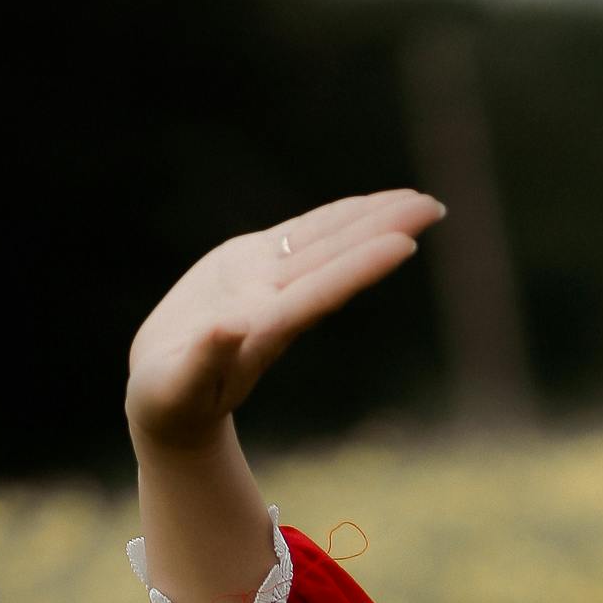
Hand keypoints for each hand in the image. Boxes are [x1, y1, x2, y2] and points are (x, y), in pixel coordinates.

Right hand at [125, 190, 444, 452]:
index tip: (404, 245)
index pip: (320, 292)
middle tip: (434, 206)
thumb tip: (228, 330)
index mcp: (263, 330)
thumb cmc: (171, 401)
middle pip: (337, 259)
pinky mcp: (252, 267)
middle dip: (383, 230)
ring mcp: (269, 283)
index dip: (359, 268)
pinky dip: (335, 219)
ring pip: (328, 242)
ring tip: (419, 201)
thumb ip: (203, 362)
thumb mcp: (178, 387)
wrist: (168, 399)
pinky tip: (365, 207)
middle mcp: (276, 303)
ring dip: (371, 219)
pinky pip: (301, 235)